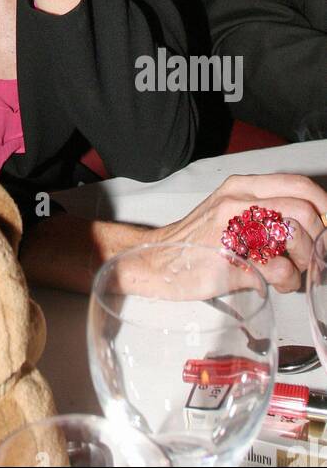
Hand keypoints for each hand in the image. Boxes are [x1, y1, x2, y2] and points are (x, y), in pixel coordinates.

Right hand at [148, 173, 326, 291]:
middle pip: (302, 210)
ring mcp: (232, 227)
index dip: (323, 204)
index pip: (297, 184)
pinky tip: (274, 283)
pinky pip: (277, 268)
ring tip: (291, 274)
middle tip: (313, 257)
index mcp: (241, 186)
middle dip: (317, 239)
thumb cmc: (198, 243)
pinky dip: (286, 280)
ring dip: (302, 262)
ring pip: (293, 236)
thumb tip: (314, 228)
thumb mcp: (231, 214)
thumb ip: (266, 213)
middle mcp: (237, 200)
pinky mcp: (229, 257)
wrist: (158, 262)